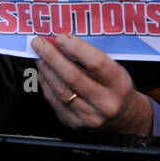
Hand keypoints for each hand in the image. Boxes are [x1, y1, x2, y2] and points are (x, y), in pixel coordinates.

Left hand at [30, 34, 151, 134]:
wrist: (122, 117)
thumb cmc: (115, 87)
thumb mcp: (115, 69)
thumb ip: (92, 57)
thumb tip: (62, 41)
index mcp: (119, 84)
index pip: (96, 63)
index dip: (76, 48)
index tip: (61, 37)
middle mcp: (105, 103)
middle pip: (73, 77)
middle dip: (52, 57)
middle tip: (39, 43)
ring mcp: (89, 116)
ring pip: (60, 90)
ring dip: (45, 69)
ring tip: (38, 55)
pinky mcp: (75, 123)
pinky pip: (54, 101)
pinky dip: (46, 83)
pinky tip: (43, 72)